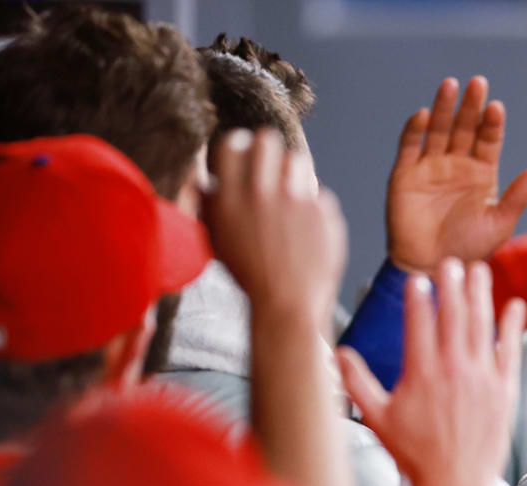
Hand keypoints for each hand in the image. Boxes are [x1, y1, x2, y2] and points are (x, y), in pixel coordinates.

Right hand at [204, 128, 346, 321]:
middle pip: (267, 140)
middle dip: (269, 150)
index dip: (240, 145)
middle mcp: (261, 194)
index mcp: (229, 198)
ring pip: (297, 159)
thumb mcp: (217, 240)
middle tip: (271, 167)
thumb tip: (202, 178)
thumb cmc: (251, 274)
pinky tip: (308, 226)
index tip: (245, 153)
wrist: (288, 304)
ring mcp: (295, 201)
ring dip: (294, 174)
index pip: (232, 143)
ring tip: (291, 195)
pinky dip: (315, 206)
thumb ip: (209, 205)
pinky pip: (320, 193)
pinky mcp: (323, 211)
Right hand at [337, 258, 525, 485]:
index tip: (419, 277)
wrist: (455, 485)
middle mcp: (454, 370)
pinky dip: (513, 327)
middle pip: (454, 316)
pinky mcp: (505, 391)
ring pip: (483, 326)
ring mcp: (482, 379)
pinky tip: (514, 306)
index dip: (419, 297)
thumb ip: (356, 382)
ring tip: (479, 271)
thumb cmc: (414, 455)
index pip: (419, 323)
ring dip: (481, 295)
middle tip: (452, 262)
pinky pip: (511, 351)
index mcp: (421, 373)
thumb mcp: (376, 418)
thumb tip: (336, 353)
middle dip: (453, 285)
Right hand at [387, 76, 526, 272]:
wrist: (433, 267)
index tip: (497, 107)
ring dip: (444, 107)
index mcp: (482, 174)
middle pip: (465, 128)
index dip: (492, 123)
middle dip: (471, 106)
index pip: (488, 140)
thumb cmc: (469, 249)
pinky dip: (415, 130)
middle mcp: (457, 165)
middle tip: (477, 83)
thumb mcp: (500, 223)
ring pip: (438, 130)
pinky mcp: (405, 174)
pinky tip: (425, 115)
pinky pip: (410, 147)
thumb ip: (519, 195)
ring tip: (451, 85)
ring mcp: (430, 167)